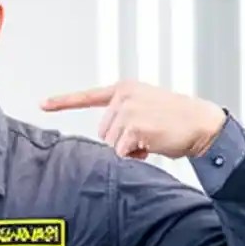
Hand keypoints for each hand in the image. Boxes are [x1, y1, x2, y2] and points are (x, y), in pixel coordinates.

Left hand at [41, 80, 226, 159]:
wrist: (202, 124)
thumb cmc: (176, 120)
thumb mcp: (145, 108)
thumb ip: (122, 115)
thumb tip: (105, 141)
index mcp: (124, 89)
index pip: (88, 96)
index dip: (63, 102)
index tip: (42, 104)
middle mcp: (123, 96)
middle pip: (102, 132)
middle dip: (121, 141)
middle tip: (146, 135)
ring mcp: (128, 110)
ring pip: (111, 144)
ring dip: (129, 149)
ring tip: (151, 139)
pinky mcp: (134, 126)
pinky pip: (121, 153)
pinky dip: (136, 156)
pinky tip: (152, 145)